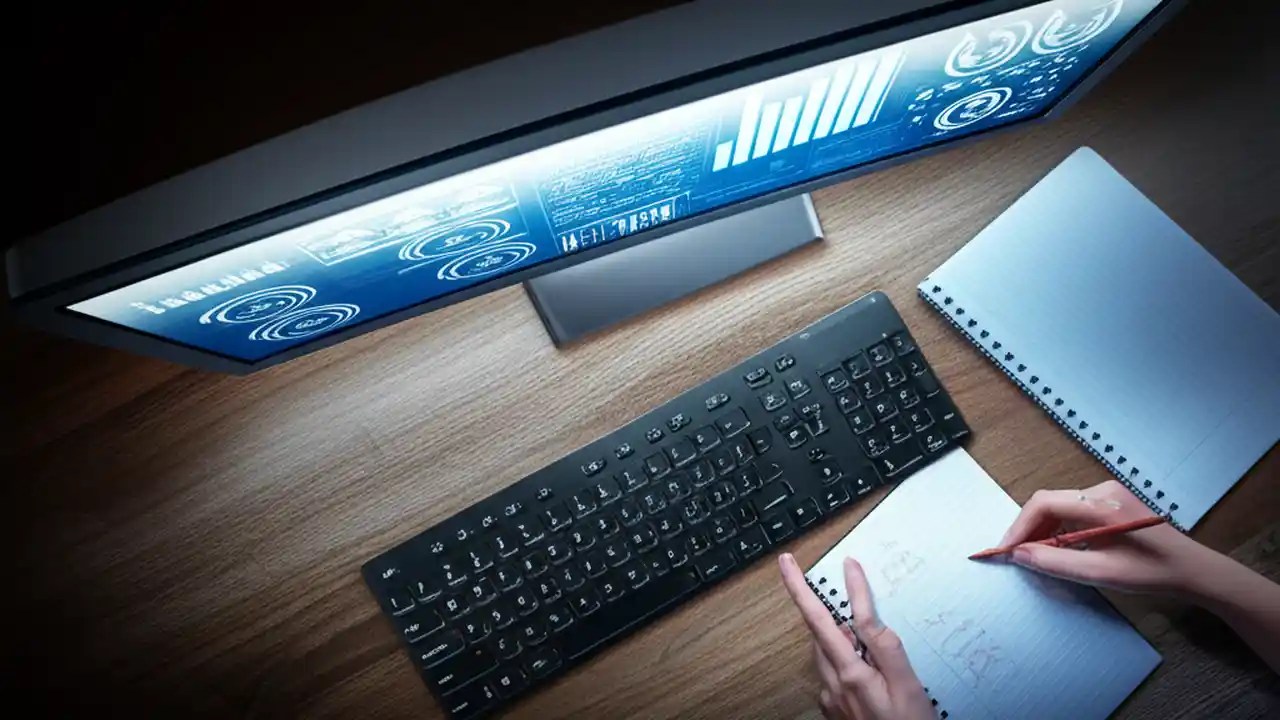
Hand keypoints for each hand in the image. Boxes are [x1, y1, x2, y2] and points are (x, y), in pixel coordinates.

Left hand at [778, 553, 933, 719]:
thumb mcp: (908, 687)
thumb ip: (886, 647)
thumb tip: (864, 617)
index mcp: (848, 673)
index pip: (816, 618)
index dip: (797, 587)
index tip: (787, 561)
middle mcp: (833, 684)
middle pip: (822, 633)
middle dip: (832, 612)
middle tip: (854, 598)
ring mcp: (832, 698)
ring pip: (829, 653)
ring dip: (843, 639)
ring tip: (878, 651)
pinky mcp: (837, 710)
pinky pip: (837, 674)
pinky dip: (849, 662)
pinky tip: (874, 673)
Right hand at [1001, 480, 1213, 595]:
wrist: (1192, 569)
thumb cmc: (1152, 572)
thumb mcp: (1101, 572)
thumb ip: (1056, 562)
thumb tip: (1018, 554)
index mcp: (1101, 502)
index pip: (1044, 503)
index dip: (1020, 526)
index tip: (1006, 550)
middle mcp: (1101, 489)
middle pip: (1049, 502)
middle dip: (1028, 529)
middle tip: (1016, 556)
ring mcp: (1107, 493)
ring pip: (1059, 506)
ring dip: (1042, 530)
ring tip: (1035, 556)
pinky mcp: (1110, 502)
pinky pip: (1073, 510)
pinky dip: (1058, 529)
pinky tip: (1058, 549)